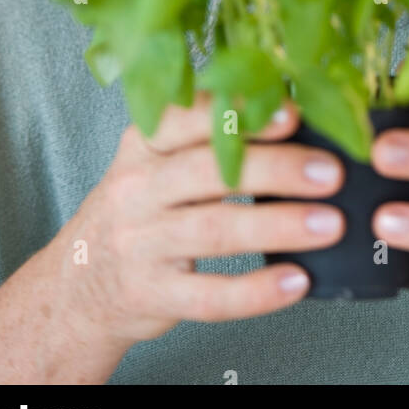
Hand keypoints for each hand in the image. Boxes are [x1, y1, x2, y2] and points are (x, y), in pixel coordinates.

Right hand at [51, 92, 345, 351]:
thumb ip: (208, 138)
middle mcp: (137, 189)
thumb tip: (292, 113)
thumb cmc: (140, 209)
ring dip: (278, 226)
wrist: (77, 285)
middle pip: (210, 172)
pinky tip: (296, 281)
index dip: (239, 115)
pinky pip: (208, 295)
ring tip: (331, 224)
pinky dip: (256, 291)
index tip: (292, 113)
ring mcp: (140, 244)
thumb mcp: (156, 162)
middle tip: (331, 172)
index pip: (188, 119)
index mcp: (144, 145)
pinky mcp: (151, 294)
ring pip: (215, 230)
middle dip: (276, 168)